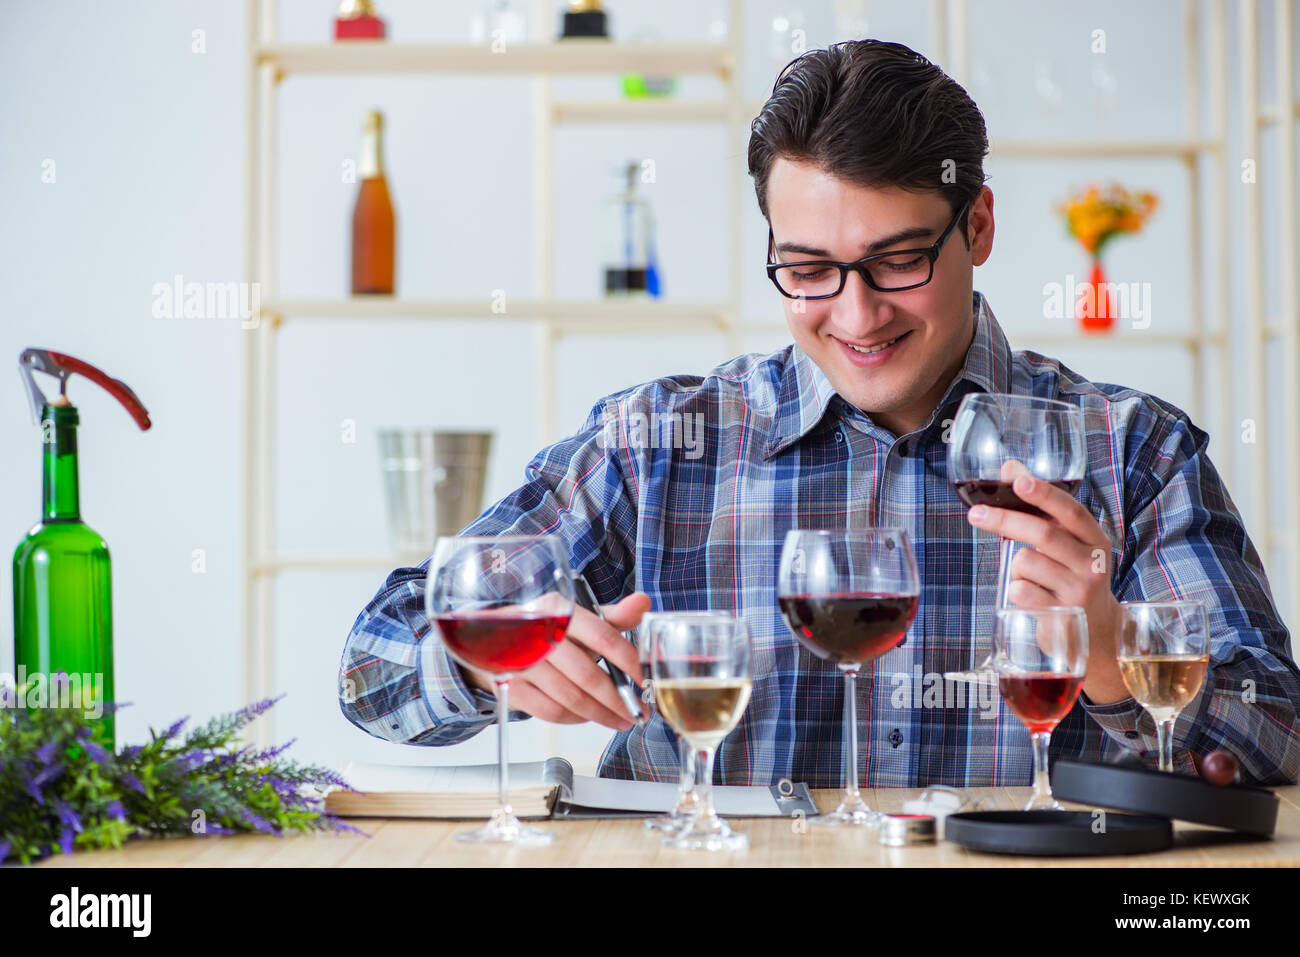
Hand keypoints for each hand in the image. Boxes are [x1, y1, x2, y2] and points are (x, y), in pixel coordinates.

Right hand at [460, 592, 650, 730]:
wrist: (492, 638)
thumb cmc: (545, 628)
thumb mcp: (576, 617)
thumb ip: (612, 616)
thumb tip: (643, 602)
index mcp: (560, 611)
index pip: (604, 637)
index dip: (629, 662)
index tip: (644, 680)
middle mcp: (539, 635)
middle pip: (589, 676)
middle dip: (619, 699)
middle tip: (638, 710)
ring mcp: (522, 663)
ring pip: (571, 699)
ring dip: (601, 714)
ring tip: (620, 719)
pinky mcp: (511, 687)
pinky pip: (551, 712)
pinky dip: (575, 718)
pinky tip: (588, 717)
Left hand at [966, 464, 1127, 704]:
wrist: (1097, 633)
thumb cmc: (1073, 577)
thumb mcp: (1066, 542)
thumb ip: (1040, 507)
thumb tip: (1010, 468)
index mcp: (1095, 539)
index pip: (1071, 510)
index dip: (1044, 494)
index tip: (1018, 479)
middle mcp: (1092, 564)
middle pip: (1043, 534)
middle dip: (1005, 520)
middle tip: (975, 514)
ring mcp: (1079, 591)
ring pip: (1026, 563)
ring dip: (1014, 566)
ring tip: (1029, 576)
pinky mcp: (1062, 616)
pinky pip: (1020, 591)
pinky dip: (1015, 590)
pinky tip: (1031, 596)